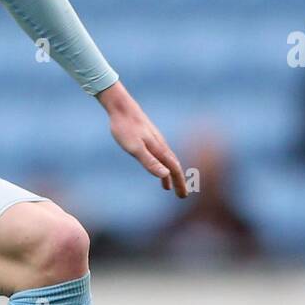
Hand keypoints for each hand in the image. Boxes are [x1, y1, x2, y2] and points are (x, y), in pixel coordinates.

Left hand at [97, 81, 187, 196]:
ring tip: (167, 188)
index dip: (179, 183)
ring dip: (169, 175)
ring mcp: (155, 141)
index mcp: (159, 150)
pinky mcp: (148, 138)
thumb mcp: (135, 148)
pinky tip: (156, 167)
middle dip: (178, 182)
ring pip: (166, 161)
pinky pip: (159, 155)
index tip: (183, 196)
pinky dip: (161, 165)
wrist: (121, 107)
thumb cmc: (125, 128)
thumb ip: (150, 162)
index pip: (174, 170)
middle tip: (182, 196)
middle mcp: (161, 145)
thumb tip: (165, 175)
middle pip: (173, 166)